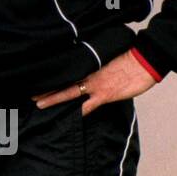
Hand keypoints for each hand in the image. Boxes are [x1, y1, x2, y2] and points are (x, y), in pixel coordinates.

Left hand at [32, 49, 156, 114]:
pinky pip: (89, 106)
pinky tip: (69, 117)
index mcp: (90, 65)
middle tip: (31, 94)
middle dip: (47, 89)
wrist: (144, 60)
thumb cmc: (131, 58)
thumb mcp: (112, 58)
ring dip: (54, 99)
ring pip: (69, 93)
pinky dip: (79, 112)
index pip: (69, 72)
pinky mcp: (105, 95)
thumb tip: (95, 67)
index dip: (55, 77)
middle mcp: (89, 74)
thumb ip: (100, 64)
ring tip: (39, 104)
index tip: (43, 78)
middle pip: (63, 82)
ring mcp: (95, 85)